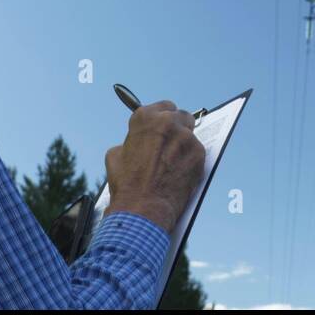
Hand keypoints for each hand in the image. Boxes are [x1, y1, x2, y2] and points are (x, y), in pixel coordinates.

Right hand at [104, 100, 205, 232]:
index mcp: (145, 117)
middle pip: (180, 116)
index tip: (163, 127)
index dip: (163, 118)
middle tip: (171, 144)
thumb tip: (138, 141)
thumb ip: (132, 140)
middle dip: (177, 128)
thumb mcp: (116, 155)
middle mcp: (167, 122)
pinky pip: (197, 152)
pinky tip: (179, 173)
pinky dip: (190, 160)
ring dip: (183, 145)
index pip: (163, 107)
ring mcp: (185, 137)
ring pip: (190, 135)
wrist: (143, 208)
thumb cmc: (127, 184)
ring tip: (172, 164)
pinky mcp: (199, 153)